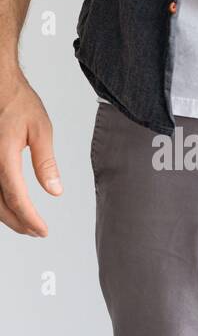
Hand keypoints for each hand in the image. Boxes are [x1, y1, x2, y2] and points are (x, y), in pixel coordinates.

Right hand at [0, 69, 61, 236]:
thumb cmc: (18, 103)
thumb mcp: (41, 129)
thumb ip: (46, 163)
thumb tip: (55, 191)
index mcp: (3, 153)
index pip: (16, 196)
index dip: (29, 218)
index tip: (43, 231)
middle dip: (18, 222)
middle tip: (37, 232)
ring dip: (6, 215)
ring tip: (26, 224)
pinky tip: (11, 207)